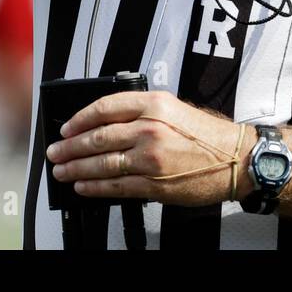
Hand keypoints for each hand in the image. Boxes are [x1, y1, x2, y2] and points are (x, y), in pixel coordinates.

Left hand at [45, 91, 255, 206]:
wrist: (235, 159)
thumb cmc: (208, 135)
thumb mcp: (174, 108)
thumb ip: (141, 111)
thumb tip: (105, 123)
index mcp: (154, 105)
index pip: (105, 107)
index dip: (80, 119)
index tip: (67, 127)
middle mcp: (149, 129)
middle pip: (97, 137)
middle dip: (70, 147)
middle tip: (56, 152)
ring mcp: (150, 158)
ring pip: (102, 163)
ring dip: (76, 168)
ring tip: (62, 170)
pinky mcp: (154, 184)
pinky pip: (116, 186)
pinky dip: (95, 187)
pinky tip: (83, 186)